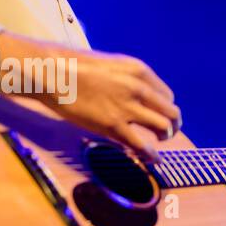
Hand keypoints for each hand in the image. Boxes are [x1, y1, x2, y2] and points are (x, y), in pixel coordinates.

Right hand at [0, 32, 180, 161]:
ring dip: (164, 137)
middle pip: (171, 112)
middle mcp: (139, 88)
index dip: (164, 108)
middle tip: (165, 133)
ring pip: (164, 127)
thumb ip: (125, 79)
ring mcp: (127, 107)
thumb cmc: (73, 66)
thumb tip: (129, 92)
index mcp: (139, 71)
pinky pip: (142, 145)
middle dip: (172, 125)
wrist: (53, 72)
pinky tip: (152, 159)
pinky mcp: (113, 125)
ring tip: (157, 143)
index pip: (167, 95)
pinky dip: (151, 155)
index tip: (157, 116)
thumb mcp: (109, 65)